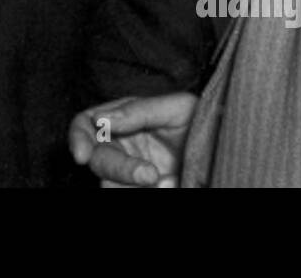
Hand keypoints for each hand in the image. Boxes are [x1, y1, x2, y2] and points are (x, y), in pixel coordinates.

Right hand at [68, 92, 197, 187]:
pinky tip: (168, 184)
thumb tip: (101, 119)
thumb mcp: (175, 108)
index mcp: (121, 120)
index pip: (85, 125)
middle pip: (98, 159)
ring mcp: (130, 173)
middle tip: (150, 175)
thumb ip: (138, 110)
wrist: (224, 151)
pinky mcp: (140, 189)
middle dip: (119, 169)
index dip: (77, 138)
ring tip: (165, 182)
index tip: (82, 155)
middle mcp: (121, 146)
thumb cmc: (201, 122)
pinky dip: (136, 191)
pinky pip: (124, 191)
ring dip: (129, 184)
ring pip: (110, 184)